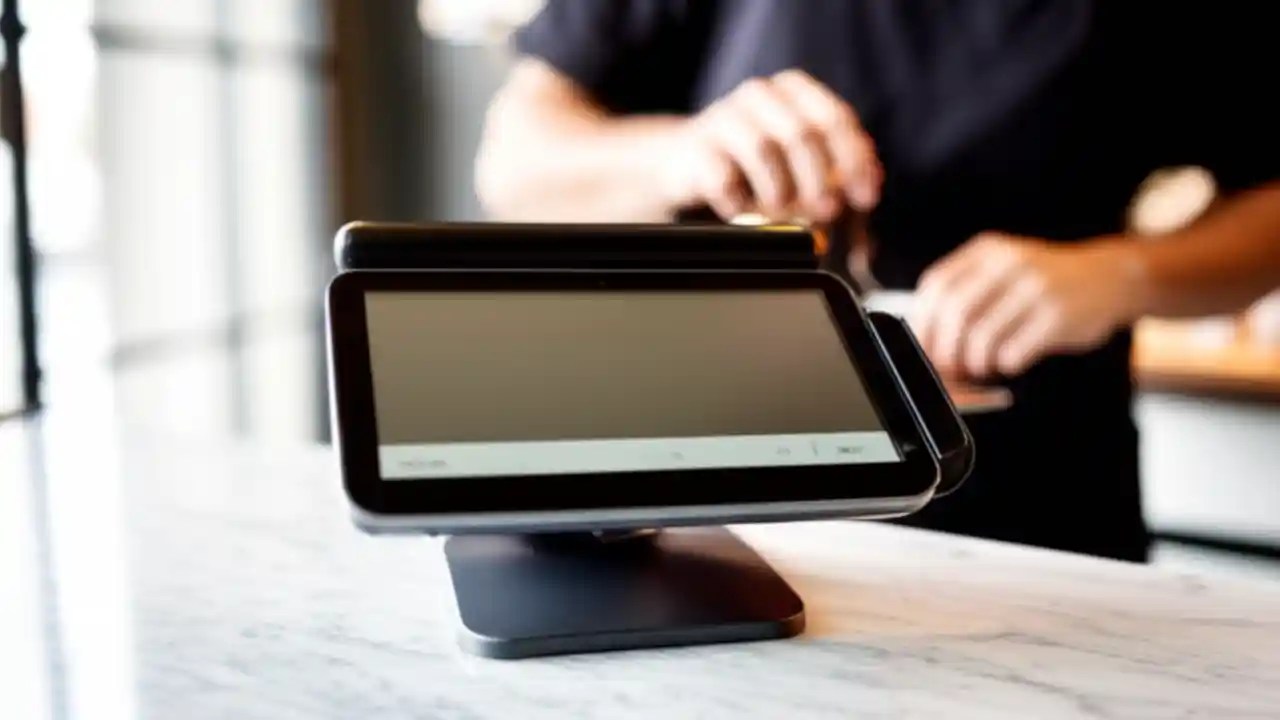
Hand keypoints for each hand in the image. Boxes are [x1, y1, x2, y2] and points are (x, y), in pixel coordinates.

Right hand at [665, 70, 881, 222]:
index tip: (865, 199)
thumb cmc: (754, 165)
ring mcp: (723, 117)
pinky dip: (739, 202)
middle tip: (826, 212)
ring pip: (762, 151)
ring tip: (782, 214)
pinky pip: (723, 177)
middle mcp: (759, 94)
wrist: (685, 164)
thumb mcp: (801, 160)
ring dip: (780, 193)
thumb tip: (871, 185)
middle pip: (800, 134)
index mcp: (793, 89)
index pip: (834, 118)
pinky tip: (740, 212)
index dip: (854, 161)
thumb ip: (841, 168)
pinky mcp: (695, 148)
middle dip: (819, 180)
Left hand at [912, 232, 1144, 378]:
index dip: (923, 322)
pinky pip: (1012, 352)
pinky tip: (1010, 361)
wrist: (1112, 278)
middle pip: (955, 313)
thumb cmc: (1049, 282)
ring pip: (981, 338)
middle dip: (945, 349)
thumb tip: (927, 336)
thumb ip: (967, 291)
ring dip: (975, 362)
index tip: (922, 345)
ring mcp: (1036, 289)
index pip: (937, 285)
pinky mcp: (1057, 317)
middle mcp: (1010, 264)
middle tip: (949, 367)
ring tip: (983, 365)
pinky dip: (1004, 365)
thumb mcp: (1005, 269)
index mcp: (989, 251)